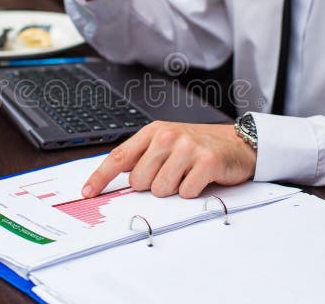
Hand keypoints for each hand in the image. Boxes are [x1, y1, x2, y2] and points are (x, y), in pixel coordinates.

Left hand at [81, 122, 256, 198]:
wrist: (236, 143)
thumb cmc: (197, 146)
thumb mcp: (166, 143)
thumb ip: (142, 157)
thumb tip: (116, 177)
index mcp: (154, 132)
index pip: (119, 157)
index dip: (100, 176)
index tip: (87, 191)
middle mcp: (168, 136)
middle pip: (139, 181)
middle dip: (152, 185)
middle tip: (171, 174)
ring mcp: (187, 148)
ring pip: (160, 189)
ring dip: (174, 189)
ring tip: (187, 175)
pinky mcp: (206, 162)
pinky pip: (185, 193)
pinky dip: (192, 192)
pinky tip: (200, 178)